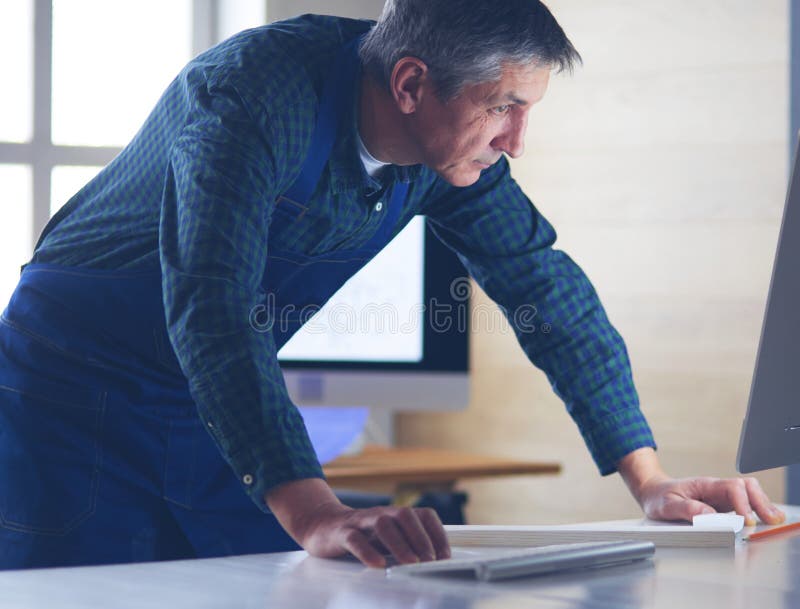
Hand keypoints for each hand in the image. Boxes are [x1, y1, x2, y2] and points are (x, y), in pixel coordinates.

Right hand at [298, 501, 449, 567]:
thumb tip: (434, 564)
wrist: (322, 525)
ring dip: (400, 544)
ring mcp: (361, 522)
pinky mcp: (342, 533)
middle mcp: (381, 514)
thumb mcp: (388, 539)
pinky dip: (367, 551)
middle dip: (421, 538)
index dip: (437, 534)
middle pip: (405, 516)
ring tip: (410, 564)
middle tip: (430, 562)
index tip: (445, 556)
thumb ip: (407, 546)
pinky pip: (355, 539)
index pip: (424, 516)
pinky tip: (377, 564)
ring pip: (382, 524)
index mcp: (396, 515)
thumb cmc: (361, 535)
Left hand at [617, 447, 784, 525]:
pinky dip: (757, 510)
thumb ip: (687, 509)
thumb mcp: (666, 505)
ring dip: (762, 505)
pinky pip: (745, 504)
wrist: (654, 492)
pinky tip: (765, 518)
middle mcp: (716, 489)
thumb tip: (709, 517)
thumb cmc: (659, 497)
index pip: (731, 488)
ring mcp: (721, 497)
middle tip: (768, 519)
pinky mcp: (722, 505)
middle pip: (746, 487)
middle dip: (759, 502)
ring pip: (749, 494)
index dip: (741, 503)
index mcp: (704, 485)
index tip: (744, 520)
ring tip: (772, 519)